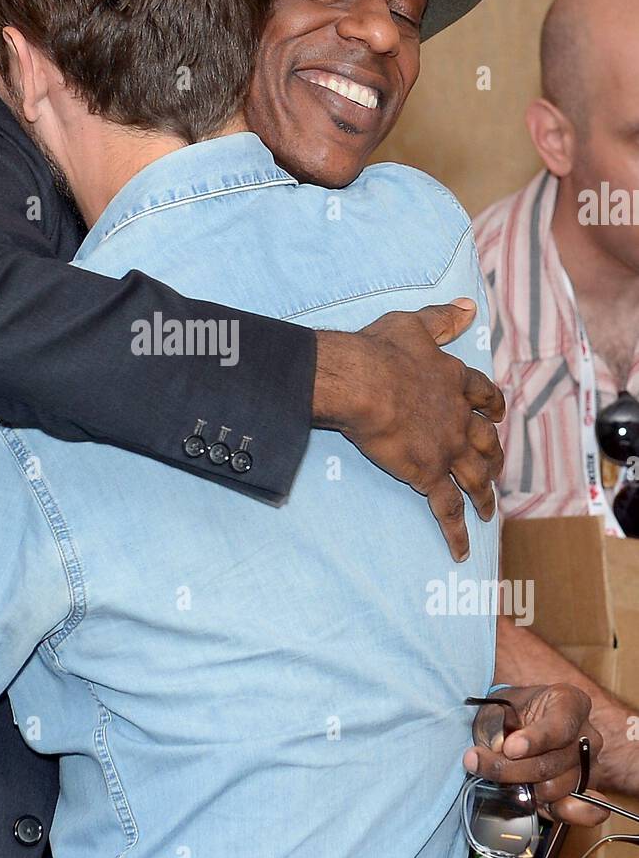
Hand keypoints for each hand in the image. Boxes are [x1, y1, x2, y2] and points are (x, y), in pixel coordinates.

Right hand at [312, 299, 504, 560]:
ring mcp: (447, 449)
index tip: (495, 414)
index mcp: (454, 381)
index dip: (490, 406)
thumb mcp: (415, 325)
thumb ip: (443, 318)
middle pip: (486, 443)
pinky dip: (456, 531)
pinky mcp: (428, 475)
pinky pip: (447, 509)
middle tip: (496, 469)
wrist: (362, 381)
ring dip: (485, 497)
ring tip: (490, 513)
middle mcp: (458, 418)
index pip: (482, 396)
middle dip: (493, 458)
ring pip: (475, 478)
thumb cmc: (381, 350)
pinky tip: (462, 550)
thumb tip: (468, 306)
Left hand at [464, 684, 607, 826]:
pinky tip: (544, 808)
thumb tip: (500, 750)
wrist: (510, 726)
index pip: (560, 727)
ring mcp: (589, 766)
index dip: (535, 740)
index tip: (509, 748)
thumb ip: (498, 727)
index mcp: (571, 703)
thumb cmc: (508, 714)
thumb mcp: (496, 709)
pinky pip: (588, 810)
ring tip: (496, 779)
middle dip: (510, 768)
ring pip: (555, 788)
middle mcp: (587, 736)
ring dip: (521, 789)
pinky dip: (567, 813)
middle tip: (475, 763)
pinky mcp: (583, 792)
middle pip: (552, 763)